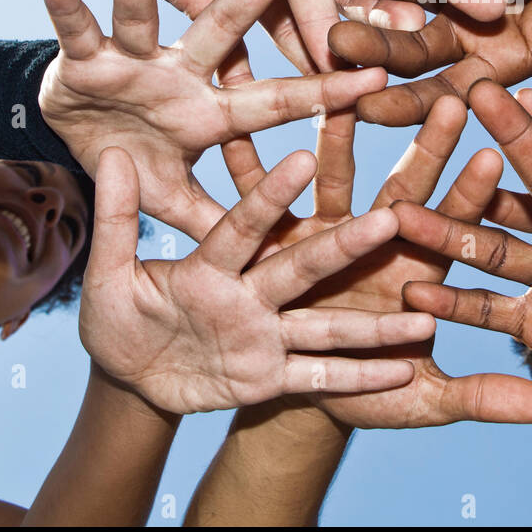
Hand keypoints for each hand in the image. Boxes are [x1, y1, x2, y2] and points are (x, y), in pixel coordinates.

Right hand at [38, 0, 385, 239]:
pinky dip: (63, 6)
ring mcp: (131, 62)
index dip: (324, 91)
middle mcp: (179, 75)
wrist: (71, 146)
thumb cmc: (135, 162)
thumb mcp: (175, 198)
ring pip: (140, 15)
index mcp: (209, 112)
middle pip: (225, 25)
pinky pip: (73, 29)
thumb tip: (270, 260)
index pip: (276, 99)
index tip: (379, 77)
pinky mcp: (81, 59)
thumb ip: (215, 221)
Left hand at [79, 147, 432, 414]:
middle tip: (392, 216)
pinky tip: (405, 368)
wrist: (128, 375)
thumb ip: (118, 220)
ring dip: (373, 324)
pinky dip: (360, 377)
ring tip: (425, 317)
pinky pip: (318, 378)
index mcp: (211, 265)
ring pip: (326, 327)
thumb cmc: (117, 316)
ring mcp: (265, 336)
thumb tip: (112, 154)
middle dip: (346, 246)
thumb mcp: (106, 275)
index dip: (270, 196)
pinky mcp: (268, 376)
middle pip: (303, 267)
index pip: (244, 226)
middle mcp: (250, 294)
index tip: (304, 157)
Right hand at [219, 98, 531, 427]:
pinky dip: (243, 159)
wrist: (302, 394)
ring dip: (337, 132)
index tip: (493, 156)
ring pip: (333, 176)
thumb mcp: (420, 399)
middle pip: (406, 187)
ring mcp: (324, 233)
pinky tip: (235, 119)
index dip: (471, 195)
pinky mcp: (274, 238)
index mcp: (416, 270)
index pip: (453, 227)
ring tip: (345, 82)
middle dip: (428, 144)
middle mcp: (376, 242)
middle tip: (452, 98)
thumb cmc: (372, 391)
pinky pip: (255, 192)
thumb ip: (476, 397)